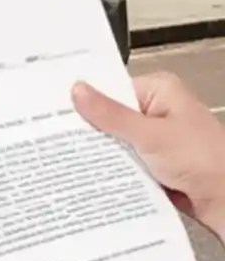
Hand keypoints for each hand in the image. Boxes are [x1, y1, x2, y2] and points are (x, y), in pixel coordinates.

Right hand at [72, 73, 224, 238]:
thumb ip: (111, 114)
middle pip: (110, 114)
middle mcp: (156, 108)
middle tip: (59, 137)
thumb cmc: (204, 162)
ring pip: (115, 138)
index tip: (56, 111)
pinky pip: (123, 157)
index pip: (110, 88)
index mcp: (159, 90)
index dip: (84, 100)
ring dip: (101, 151)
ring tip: (72, 156)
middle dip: (91, 129)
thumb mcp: (151, 136)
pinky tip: (94, 172)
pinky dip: (112, 165)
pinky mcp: (152, 158)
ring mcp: (154, 135)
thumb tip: (78, 90)